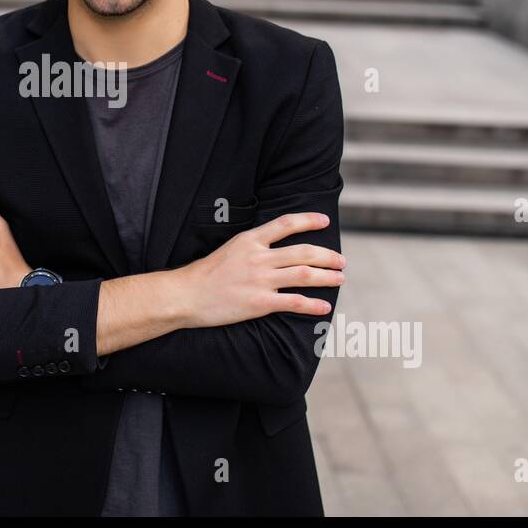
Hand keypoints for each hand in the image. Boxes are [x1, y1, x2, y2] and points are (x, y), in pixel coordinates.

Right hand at [175, 213, 344, 328]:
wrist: (186, 295)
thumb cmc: (205, 274)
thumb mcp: (229, 249)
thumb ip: (252, 247)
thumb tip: (273, 248)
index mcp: (250, 241)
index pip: (285, 224)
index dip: (308, 220)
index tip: (324, 221)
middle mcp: (258, 257)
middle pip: (303, 252)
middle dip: (327, 255)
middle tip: (341, 261)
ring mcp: (260, 280)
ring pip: (304, 275)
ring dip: (327, 277)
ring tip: (340, 279)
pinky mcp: (260, 303)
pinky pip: (294, 302)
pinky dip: (313, 305)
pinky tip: (324, 307)